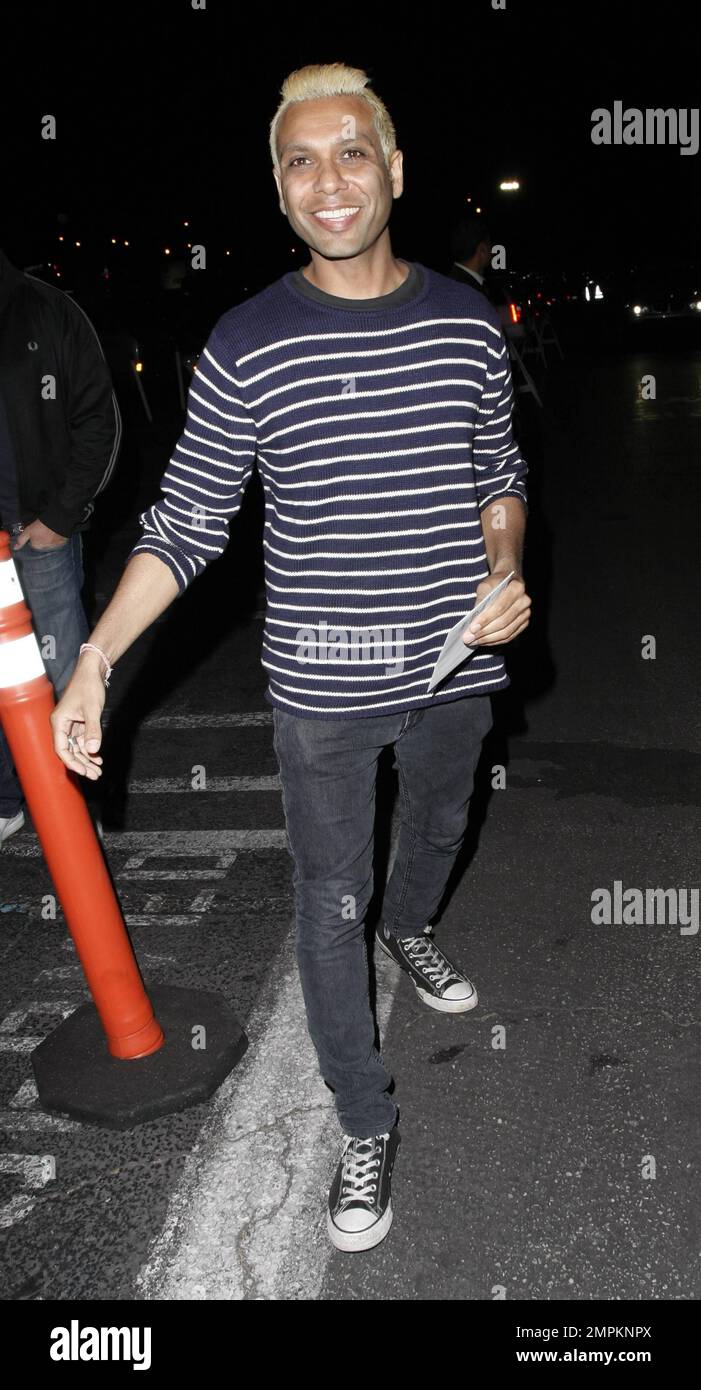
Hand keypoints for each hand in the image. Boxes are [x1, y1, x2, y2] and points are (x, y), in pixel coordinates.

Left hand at [14, 519, 67, 549]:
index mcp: (37, 546)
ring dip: (49, 539)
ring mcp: (54, 546)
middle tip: (43, 530)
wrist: (56, 521)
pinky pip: (58, 542)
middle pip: (41, 544)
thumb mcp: (28, 531)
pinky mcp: (61, 543)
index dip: (33, 537)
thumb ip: (21, 540)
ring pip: (50, 544)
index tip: (35, 531)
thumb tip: (15, 548)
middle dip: (41, 539)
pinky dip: (57, 538)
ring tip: (50, 530)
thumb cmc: (41, 526)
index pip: (33, 544)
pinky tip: (56, 532)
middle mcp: (45, 548)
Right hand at [50, 653, 106, 778]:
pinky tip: (98, 757)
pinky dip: (90, 749)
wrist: (93, 670)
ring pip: (76, 747)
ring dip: (87, 758)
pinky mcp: (78, 722)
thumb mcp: (92, 710)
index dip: (72, 763)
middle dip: (82, 764)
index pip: (62, 749)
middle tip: (95, 775)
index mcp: (59, 722)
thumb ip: (92, 731)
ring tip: (99, 770)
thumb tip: (92, 751)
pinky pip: (82, 740)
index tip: (85, 772)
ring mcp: (70, 724)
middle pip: (70, 751)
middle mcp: (62, 725)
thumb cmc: (89, 687)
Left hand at [462, 568, 530, 646]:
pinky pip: (509, 636)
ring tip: (473, 641)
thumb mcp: (485, 585)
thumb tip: (473, 620)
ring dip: (488, 639)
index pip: (499, 607)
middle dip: (484, 632)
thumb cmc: (495, 584)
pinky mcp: (524, 623)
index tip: (472, 628)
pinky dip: (495, 641)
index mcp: (516, 588)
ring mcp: (525, 614)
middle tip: (469, 638)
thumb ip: (480, 600)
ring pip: (506, 632)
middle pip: (503, 622)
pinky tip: (483, 641)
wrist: (507, 582)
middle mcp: (524, 601)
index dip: (485, 619)